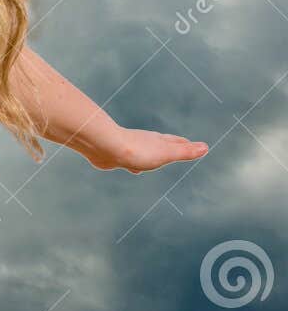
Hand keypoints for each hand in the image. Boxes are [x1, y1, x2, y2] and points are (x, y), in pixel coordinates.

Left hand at [82, 126, 208, 173]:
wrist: (105, 147)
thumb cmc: (138, 151)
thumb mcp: (166, 153)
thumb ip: (185, 152)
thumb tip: (206, 147)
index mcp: (158, 142)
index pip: (176, 142)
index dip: (186, 144)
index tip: (195, 145)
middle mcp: (145, 142)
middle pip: (161, 145)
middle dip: (171, 147)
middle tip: (179, 148)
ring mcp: (130, 148)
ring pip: (146, 152)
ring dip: (153, 155)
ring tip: (157, 160)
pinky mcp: (117, 156)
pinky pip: (130, 160)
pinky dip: (135, 163)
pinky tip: (133, 168)